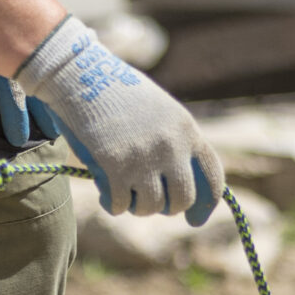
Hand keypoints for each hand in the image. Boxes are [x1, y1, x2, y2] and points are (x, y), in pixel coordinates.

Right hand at [13, 16, 220, 224]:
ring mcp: (144, 158)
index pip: (212, 177)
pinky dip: (113, 205)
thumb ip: (173, 143)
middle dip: (166, 208)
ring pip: (150, 207)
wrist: (81, 75)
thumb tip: (176, 184)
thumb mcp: (158, 112)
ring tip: (126, 195)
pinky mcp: (115, 167)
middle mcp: (172, 147)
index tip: (195, 219)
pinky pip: (120, 205)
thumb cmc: (117, 93)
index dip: (206, 204)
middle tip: (149, 203)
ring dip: (137, 207)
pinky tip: (108, 196)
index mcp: (187, 130)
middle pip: (181, 199)